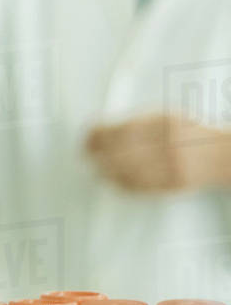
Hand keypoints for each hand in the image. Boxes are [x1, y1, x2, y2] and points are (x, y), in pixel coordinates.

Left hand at [85, 113, 230, 191]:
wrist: (219, 153)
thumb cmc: (188, 134)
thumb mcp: (162, 117)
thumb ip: (134, 123)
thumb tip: (100, 132)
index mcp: (162, 122)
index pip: (120, 130)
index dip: (98, 136)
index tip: (87, 140)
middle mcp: (167, 143)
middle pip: (121, 152)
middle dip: (99, 155)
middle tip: (88, 157)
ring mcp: (172, 165)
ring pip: (128, 171)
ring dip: (107, 172)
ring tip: (99, 170)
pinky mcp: (174, 183)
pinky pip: (141, 186)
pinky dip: (123, 184)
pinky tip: (115, 181)